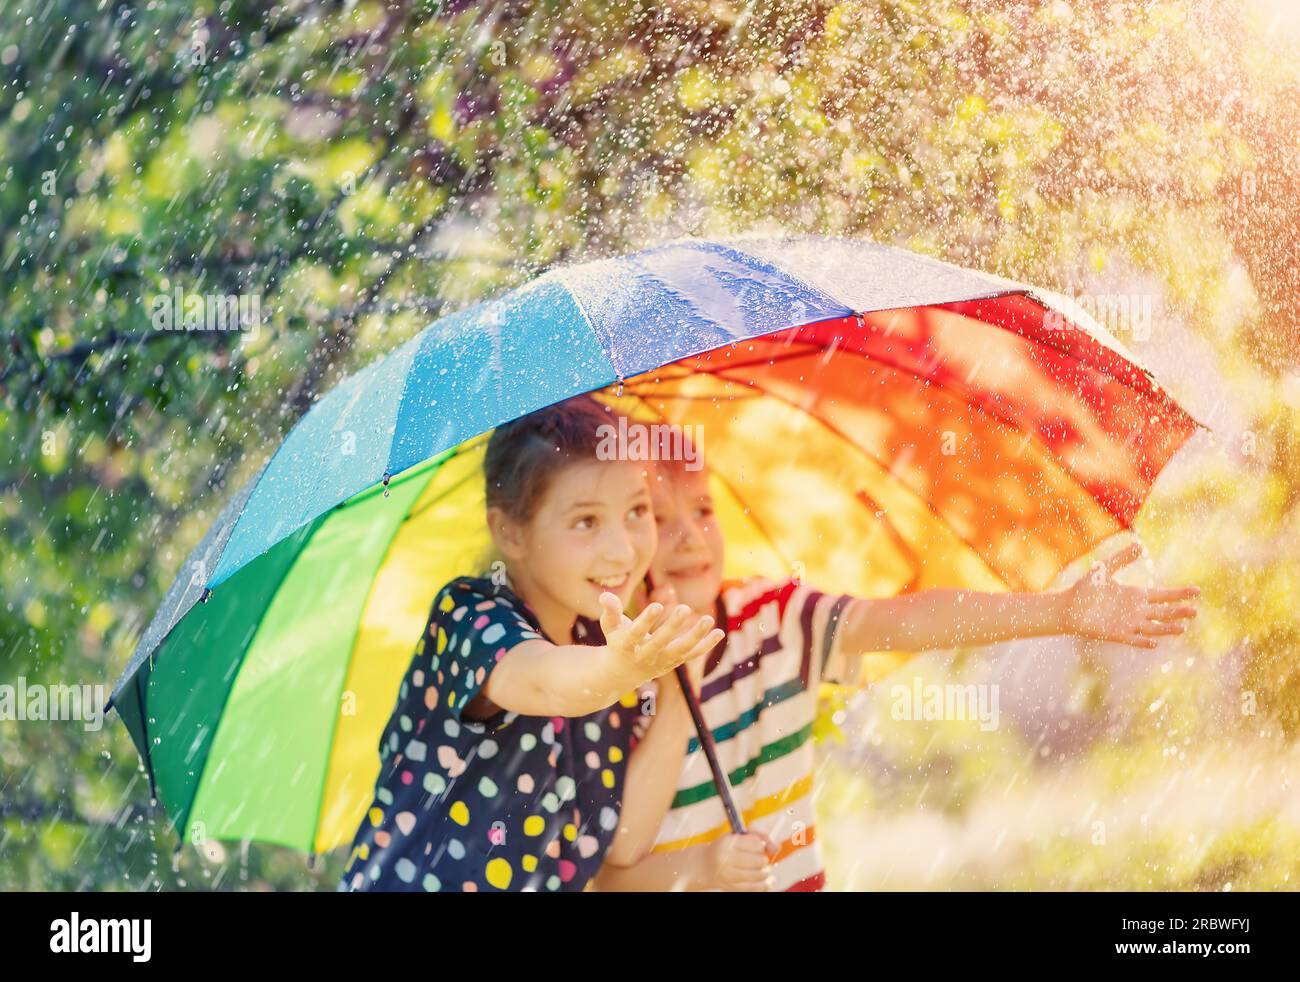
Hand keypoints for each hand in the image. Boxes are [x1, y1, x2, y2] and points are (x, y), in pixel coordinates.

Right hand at [598, 590, 724, 679]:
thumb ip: (610, 611)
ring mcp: (661, 662)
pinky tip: (720, 632)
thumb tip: (605, 595)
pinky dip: (706, 645)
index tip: (657, 606)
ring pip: (680, 650)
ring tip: (708, 619)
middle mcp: (645, 656)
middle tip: (684, 608)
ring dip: (696, 636)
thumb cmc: (616, 641)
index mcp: (626, 646)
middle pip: (660, 642)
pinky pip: (692, 655)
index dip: (646, 621)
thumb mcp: (610, 627)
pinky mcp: (673, 663)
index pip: (636, 634)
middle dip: (673, 626)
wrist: (621, 674)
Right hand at [700, 834, 775, 890]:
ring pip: (759, 875)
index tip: (759, 847)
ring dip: (766, 872)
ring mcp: (728, 874)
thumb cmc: (726, 848)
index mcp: (728, 842)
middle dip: (764, 860)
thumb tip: (777, 847)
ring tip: (765, 870)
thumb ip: (758, 837)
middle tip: (761, 860)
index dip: (762, 846)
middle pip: (759, 860)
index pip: (757, 844)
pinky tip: (769, 881)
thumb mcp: (738, 837)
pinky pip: (754, 887)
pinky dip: (765, 885)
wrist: (704, 865)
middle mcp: (726, 858)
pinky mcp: (731, 887)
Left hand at [1063, 542, 1199, 648]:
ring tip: (1182, 628)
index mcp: (1136, 595)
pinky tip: (1154, 642)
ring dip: (1166, 628)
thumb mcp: (1104, 569)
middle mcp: (1136, 610)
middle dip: (1178, 611)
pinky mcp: (1117, 634)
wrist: (1068, 607)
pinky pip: (1134, 639)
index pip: (1163, 595)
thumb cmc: (1086, 589)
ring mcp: (1128, 623)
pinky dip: (1143, 641)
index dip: (1179, 594)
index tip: (1197, 591)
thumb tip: (1139, 545)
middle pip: (1163, 612)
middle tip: (1195, 611)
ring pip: (1153, 627)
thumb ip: (1121, 558)